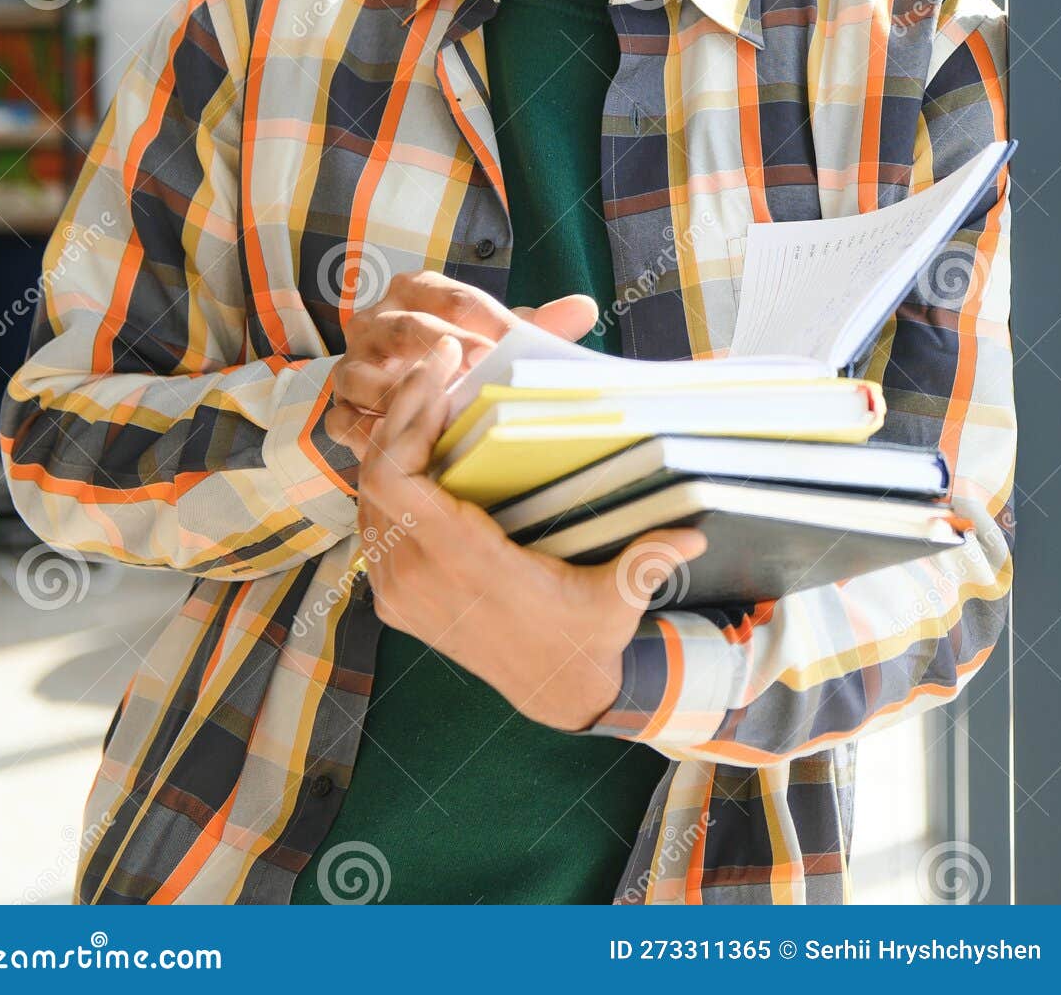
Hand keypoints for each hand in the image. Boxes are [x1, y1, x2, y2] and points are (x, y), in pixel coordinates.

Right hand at [327, 270, 595, 462]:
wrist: (410, 398)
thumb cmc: (462, 362)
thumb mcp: (497, 339)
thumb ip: (536, 326)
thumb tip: (585, 307)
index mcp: (414, 294)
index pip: (448, 298)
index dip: (481, 318)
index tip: (511, 340)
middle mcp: (373, 325)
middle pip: (402, 329)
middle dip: (442, 347)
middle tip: (482, 369)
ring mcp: (350, 369)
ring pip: (364, 376)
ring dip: (402, 393)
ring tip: (438, 409)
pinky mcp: (337, 413)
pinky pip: (345, 423)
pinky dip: (371, 435)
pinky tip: (404, 446)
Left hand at [354, 337, 708, 731]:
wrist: (555, 697)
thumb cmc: (586, 639)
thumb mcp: (619, 599)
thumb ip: (647, 561)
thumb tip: (694, 533)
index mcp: (463, 565)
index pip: (397, 477)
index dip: (406, 417)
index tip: (438, 368)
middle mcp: (417, 578)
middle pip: (374, 473)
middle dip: (399, 411)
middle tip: (436, 363)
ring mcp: (398, 591)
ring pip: (366, 496)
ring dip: (390, 440)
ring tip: (428, 392)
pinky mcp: (394, 597)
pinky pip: (371, 523)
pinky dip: (386, 479)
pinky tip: (419, 445)